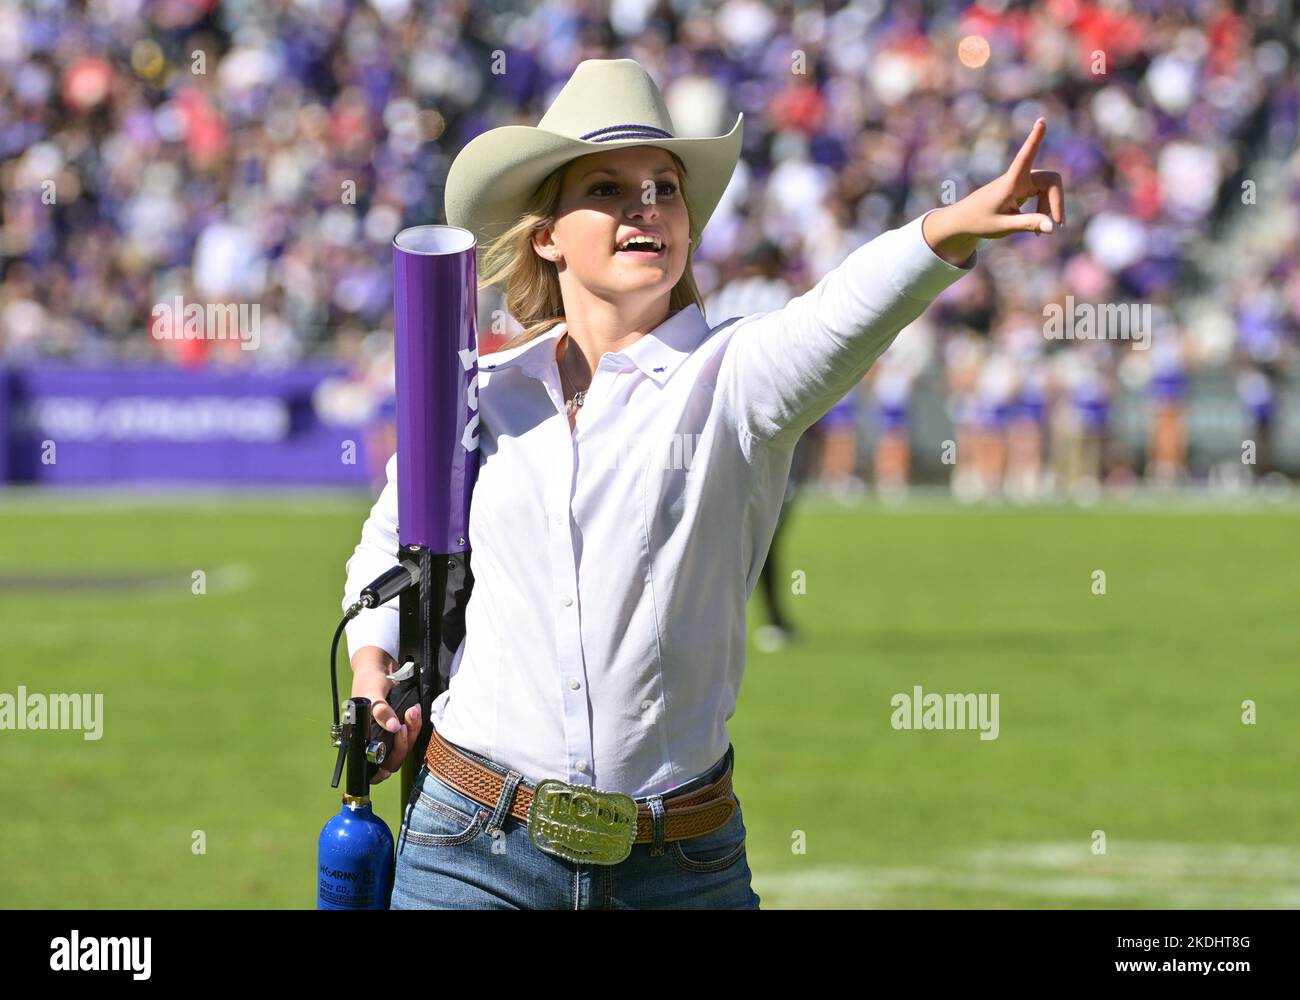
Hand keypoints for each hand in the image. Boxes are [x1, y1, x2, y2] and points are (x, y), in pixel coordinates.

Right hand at [350, 650, 420, 784]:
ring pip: (404, 746)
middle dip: (402, 744)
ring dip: (411, 732)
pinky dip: (415, 724)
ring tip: (412, 711)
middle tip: (404, 725)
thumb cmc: (369, 680)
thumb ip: (380, 710)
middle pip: (392, 758)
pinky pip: (411, 733)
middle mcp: (374, 739)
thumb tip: (393, 727)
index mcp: (360, 738)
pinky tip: (414, 711)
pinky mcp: (401, 726)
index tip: (386, 770)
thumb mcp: (372, 692)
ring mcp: (389, 733)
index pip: (370, 765)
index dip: (378, 772)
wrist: (381, 666)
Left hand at [922, 117, 1065, 265]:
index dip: (1034, 140)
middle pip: (1052, 180)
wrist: (964, 221)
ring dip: (1050, 208)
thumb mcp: (1003, 226)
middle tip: (1058, 225)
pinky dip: (1045, 210)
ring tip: (1041, 232)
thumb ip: (1028, 224)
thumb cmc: (979, 221)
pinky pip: (1045, 195)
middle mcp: (1019, 177)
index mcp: (1010, 182)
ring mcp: (1023, 182)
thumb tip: (1053, 227)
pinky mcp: (1024, 189)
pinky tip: (1039, 228)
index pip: (1025, 157)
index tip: (1041, 121)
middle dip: (1056, 201)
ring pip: (1050, 189)